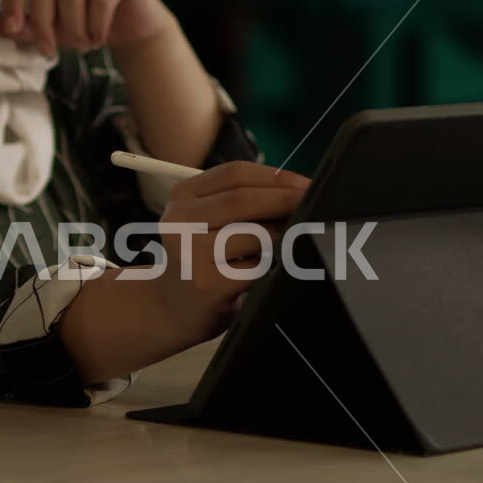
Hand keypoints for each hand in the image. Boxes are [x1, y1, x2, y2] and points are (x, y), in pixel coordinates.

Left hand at [0, 0, 175, 55]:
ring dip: (74, 28)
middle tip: (49, 50)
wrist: (132, 29)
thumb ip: (26, 28)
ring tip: (82, 45)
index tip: (13, 31)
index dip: (14, 3)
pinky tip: (99, 39)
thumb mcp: (52, 31)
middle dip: (43, 22)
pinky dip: (96, 26)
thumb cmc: (87, 27)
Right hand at [153, 161, 311, 342]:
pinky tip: (267, 270)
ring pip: (254, 234)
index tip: (305, 184)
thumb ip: (241, 203)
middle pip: (244, 200)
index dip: (276, 176)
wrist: (169, 309)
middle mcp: (180, 221)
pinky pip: (256, 269)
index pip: (235, 174)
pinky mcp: (207, 284)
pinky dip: (270, 267)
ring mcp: (190, 253)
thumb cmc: (200, 261)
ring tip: (290, 241)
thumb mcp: (207, 222)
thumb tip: (296, 191)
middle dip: (286, 200)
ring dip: (282, 236)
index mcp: (182, 196)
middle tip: (313, 204)